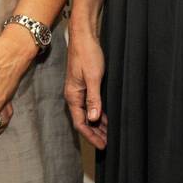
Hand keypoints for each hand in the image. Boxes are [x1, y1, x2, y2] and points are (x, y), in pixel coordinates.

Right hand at [65, 26, 107, 148]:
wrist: (84, 36)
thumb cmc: (87, 54)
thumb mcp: (94, 77)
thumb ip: (94, 99)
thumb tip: (94, 119)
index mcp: (73, 96)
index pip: (80, 123)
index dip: (91, 136)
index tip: (102, 145)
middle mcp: (74, 95)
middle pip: (84, 120)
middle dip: (96, 133)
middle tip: (108, 143)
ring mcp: (78, 91)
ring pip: (88, 113)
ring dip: (98, 124)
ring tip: (110, 134)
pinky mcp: (84, 85)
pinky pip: (90, 104)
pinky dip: (99, 113)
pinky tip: (106, 117)